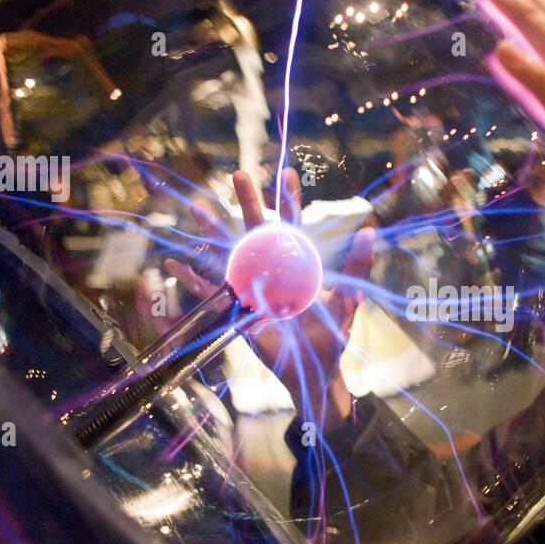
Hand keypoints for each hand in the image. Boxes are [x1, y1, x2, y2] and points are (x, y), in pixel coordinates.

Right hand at [165, 168, 374, 427]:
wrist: (315, 370)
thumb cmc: (331, 334)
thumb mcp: (348, 301)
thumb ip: (359, 268)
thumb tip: (370, 230)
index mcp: (296, 265)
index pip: (292, 226)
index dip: (288, 201)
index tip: (286, 173)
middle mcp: (271, 271)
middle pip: (256, 231)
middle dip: (248, 202)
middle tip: (239, 173)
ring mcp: (252, 288)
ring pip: (229, 254)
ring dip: (212, 232)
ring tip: (198, 208)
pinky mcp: (238, 311)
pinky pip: (212, 294)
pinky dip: (193, 281)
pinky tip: (174, 266)